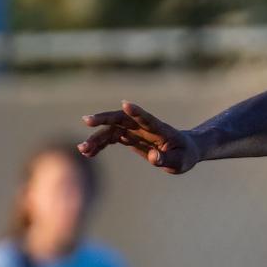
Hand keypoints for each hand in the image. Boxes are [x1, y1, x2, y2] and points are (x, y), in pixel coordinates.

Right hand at [78, 101, 202, 173]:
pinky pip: (110, 138)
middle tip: (86, 121)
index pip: (148, 119)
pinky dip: (99, 145)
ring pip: (111, 129)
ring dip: (96, 138)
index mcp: (160, 130)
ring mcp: (134, 130)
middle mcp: (144, 127)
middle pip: (122, 118)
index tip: (126, 104)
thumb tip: (153, 158)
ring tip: (83, 149)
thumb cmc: (183, 155)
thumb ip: (166, 159)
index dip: (138, 112)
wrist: (182, 151)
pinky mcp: (128, 137)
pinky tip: (88, 153)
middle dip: (104, 119)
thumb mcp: (179, 162)